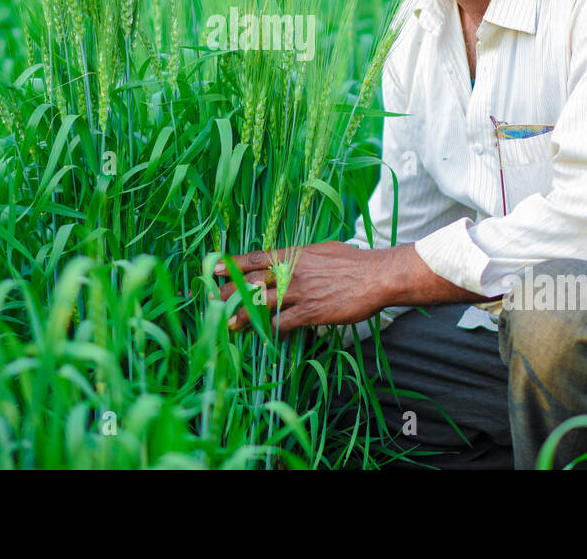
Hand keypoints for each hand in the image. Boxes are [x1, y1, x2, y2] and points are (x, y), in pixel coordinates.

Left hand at [213, 241, 390, 335]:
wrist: (376, 276)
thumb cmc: (353, 261)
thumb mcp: (323, 250)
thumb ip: (302, 256)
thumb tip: (290, 259)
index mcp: (293, 255)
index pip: (255, 258)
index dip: (232, 264)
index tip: (213, 268)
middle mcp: (290, 273)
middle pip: (251, 283)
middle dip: (228, 292)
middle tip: (210, 300)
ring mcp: (299, 293)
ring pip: (261, 305)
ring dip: (242, 315)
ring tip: (227, 324)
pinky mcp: (310, 313)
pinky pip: (283, 323)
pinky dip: (270, 330)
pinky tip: (262, 336)